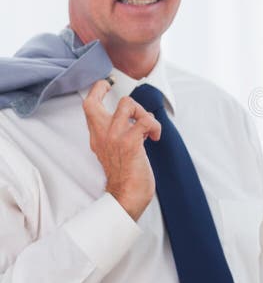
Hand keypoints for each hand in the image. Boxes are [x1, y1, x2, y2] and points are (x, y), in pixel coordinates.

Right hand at [83, 80, 161, 220]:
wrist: (126, 197)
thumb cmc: (125, 176)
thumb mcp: (114, 151)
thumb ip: (116, 135)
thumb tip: (133, 121)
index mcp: (97, 136)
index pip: (88, 106)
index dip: (96, 90)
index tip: (107, 85)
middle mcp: (102, 135)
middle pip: (94, 102)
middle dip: (119, 97)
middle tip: (134, 110)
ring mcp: (114, 138)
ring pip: (127, 104)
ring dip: (143, 112)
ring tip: (148, 128)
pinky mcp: (130, 143)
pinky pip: (145, 120)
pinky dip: (154, 125)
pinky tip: (155, 137)